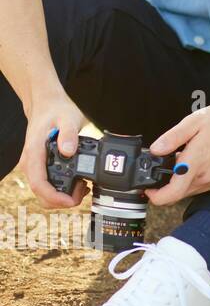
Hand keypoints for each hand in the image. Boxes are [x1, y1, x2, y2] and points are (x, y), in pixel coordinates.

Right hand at [20, 90, 88, 207]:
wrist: (46, 105)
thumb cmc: (56, 111)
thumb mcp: (67, 118)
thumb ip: (69, 134)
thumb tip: (68, 151)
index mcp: (34, 154)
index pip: (39, 184)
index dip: (55, 197)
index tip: (72, 200)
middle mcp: (30, 164)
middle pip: (41, 194)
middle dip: (62, 200)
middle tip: (83, 192)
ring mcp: (34, 166)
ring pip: (44, 192)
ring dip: (63, 196)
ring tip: (83, 186)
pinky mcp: (40, 167)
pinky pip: (48, 184)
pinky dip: (62, 189)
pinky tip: (78, 182)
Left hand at [145, 99, 209, 205]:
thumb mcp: (195, 121)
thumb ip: (172, 137)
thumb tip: (155, 149)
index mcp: (196, 163)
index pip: (171, 194)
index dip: (155, 196)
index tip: (148, 188)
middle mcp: (206, 176)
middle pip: (177, 193)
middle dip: (166, 184)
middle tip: (164, 165)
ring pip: (189, 190)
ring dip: (180, 181)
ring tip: (183, 159)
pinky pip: (201, 185)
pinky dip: (193, 178)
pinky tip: (197, 160)